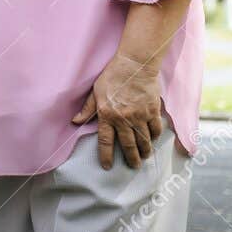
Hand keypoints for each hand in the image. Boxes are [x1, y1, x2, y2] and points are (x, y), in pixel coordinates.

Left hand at [72, 51, 163, 169]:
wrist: (134, 65)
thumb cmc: (112, 76)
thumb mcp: (96, 91)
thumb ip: (87, 109)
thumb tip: (75, 121)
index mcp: (106, 115)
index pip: (105, 141)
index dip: (106, 156)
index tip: (108, 167)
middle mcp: (123, 119)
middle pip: (128, 145)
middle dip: (131, 159)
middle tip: (134, 167)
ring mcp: (139, 116)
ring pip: (144, 140)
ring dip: (144, 151)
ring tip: (144, 157)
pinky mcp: (152, 111)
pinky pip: (155, 129)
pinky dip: (155, 136)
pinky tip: (153, 139)